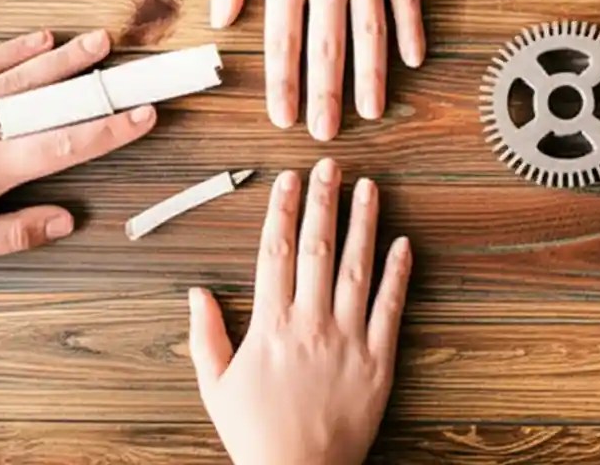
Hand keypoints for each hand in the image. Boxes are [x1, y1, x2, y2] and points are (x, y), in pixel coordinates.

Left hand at [0, 30, 155, 267]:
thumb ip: (9, 235)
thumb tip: (63, 222)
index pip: (61, 146)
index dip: (108, 130)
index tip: (143, 116)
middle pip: (50, 103)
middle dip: (99, 85)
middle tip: (138, 71)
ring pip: (19, 76)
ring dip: (65, 58)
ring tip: (101, 42)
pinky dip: (12, 50)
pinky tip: (41, 39)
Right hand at [188, 158, 412, 464]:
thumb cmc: (256, 434)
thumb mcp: (215, 385)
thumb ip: (206, 335)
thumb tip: (196, 291)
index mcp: (268, 326)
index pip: (275, 252)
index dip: (282, 211)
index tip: (289, 180)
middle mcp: (309, 323)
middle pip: (317, 248)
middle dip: (324, 201)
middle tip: (331, 166)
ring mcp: (347, 339)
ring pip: (356, 268)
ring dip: (363, 224)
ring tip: (369, 188)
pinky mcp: (378, 359)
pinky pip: (390, 308)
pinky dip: (398, 274)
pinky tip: (403, 243)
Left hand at [209, 0, 424, 140]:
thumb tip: (223, 21)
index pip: (283, 44)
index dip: (284, 86)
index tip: (285, 119)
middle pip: (328, 49)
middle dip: (326, 96)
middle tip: (327, 134)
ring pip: (371, 32)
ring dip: (371, 76)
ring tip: (371, 111)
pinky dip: (412, 31)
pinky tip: (413, 60)